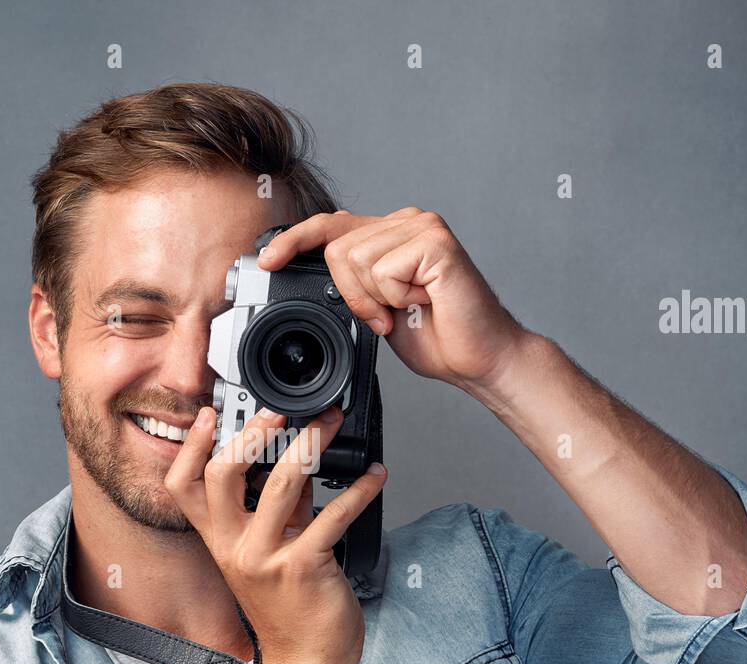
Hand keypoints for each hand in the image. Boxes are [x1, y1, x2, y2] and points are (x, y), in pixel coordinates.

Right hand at [163, 403, 387, 663]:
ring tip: (331, 423)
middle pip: (222, 475)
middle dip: (252, 432)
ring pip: (281, 484)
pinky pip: (332, 515)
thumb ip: (279, 510)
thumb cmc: (291, 612)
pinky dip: (358, 490)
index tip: (207, 414)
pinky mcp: (305, 568)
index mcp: (220, 542)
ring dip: (310, 444)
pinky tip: (375, 477)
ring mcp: (267, 559)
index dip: (191, 447)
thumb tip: (294, 460)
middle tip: (280, 411)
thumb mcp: (272, 554)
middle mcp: (236, 548)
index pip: (183, 487)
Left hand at [258, 207, 527, 393]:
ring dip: (374, 299)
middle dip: (351, 295)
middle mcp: (406, 222)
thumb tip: (308, 271)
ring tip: (406, 310)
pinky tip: (423, 304)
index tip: (267, 260)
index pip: (330, 225)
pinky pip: (384, 271)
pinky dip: (396, 298)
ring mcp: (423, 228)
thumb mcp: (375, 307)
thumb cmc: (435, 336)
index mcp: (390, 233)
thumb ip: (349, 283)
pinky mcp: (435, 243)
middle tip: (384, 318)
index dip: (294, 240)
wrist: (479, 358)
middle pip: (337, 248)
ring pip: (356, 260)